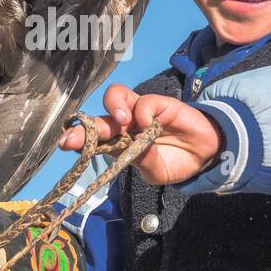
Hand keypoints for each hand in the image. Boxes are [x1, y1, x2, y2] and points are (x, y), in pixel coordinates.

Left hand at [57, 83, 225, 185]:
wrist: (206, 154)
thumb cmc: (176, 162)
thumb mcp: (158, 173)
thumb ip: (146, 163)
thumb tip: (136, 151)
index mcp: (119, 143)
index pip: (94, 139)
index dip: (79, 139)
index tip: (65, 144)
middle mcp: (126, 125)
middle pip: (100, 119)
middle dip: (84, 128)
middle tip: (73, 138)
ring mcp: (141, 112)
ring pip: (116, 97)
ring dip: (114, 108)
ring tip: (123, 123)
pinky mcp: (160, 103)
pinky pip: (144, 101)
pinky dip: (142, 110)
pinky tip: (148, 123)